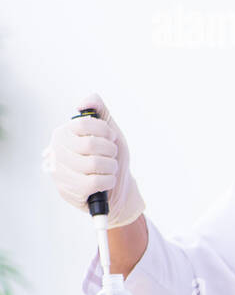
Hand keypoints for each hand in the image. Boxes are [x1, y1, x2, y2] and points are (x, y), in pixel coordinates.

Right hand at [41, 93, 145, 227]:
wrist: (119, 187)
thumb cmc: (112, 157)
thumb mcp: (110, 132)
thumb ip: (100, 111)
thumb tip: (83, 103)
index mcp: (64, 133)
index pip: (84, 123)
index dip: (105, 131)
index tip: (111, 138)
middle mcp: (56, 150)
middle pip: (90, 144)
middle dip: (110, 151)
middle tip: (111, 156)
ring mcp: (58, 171)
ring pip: (92, 164)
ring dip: (111, 167)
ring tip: (109, 169)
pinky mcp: (66, 190)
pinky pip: (93, 183)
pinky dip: (107, 182)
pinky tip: (106, 182)